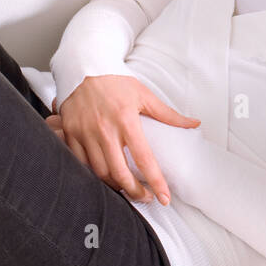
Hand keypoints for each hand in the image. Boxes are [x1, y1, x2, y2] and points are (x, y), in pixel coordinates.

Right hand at [55, 75, 199, 205]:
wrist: (83, 67)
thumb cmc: (116, 82)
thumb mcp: (144, 95)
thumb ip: (168, 114)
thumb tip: (194, 123)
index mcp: (126, 120)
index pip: (144, 159)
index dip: (156, 182)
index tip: (164, 198)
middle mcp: (105, 129)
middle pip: (120, 173)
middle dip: (135, 192)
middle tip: (146, 198)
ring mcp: (85, 133)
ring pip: (99, 172)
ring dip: (115, 186)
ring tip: (127, 189)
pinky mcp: (70, 133)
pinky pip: (80, 163)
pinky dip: (92, 175)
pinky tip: (104, 177)